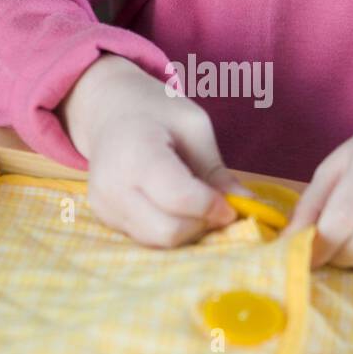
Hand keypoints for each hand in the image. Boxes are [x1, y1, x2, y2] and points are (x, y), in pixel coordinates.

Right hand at [58, 54, 243, 246]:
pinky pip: (147, 238)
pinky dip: (169, 229)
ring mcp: (104, 206)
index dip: (212, 207)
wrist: (110, 111)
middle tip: (215, 206)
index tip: (231, 203)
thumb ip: (216, 170)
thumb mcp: (193, 127)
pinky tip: (173, 206)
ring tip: (194, 204)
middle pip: (168, 231)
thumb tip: (248, 204)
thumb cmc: (156, 112)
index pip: (179, 198)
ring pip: (158, 242)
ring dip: (188, 231)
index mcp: (136, 152)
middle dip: (201, 224)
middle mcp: (112, 185)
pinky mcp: (105, 219)